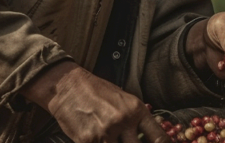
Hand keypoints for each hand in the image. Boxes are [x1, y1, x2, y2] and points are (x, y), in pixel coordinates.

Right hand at [19, 60, 170, 142]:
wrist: (67, 87)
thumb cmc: (96, 92)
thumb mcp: (123, 100)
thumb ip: (136, 120)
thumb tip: (146, 138)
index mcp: (135, 110)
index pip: (158, 137)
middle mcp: (122, 121)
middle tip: (128, 142)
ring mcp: (105, 132)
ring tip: (111, 138)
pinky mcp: (87, 141)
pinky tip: (100, 141)